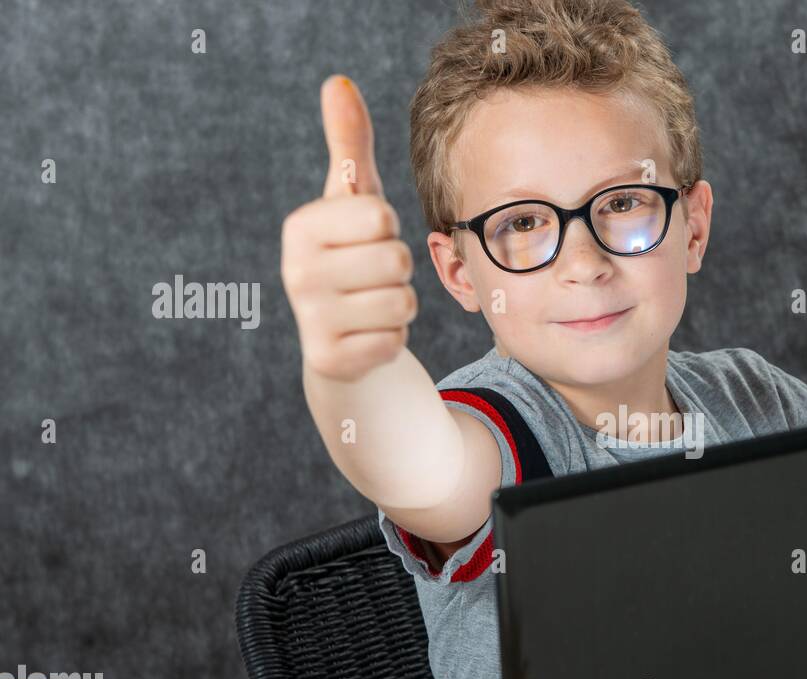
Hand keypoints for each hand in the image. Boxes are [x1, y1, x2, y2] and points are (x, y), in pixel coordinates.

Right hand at [281, 75, 416, 381]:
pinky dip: (391, 338)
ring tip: (371, 303)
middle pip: (396, 261)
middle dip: (398, 270)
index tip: (366, 240)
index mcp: (300, 228)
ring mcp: (311, 320)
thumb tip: (339, 82)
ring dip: (399, 305)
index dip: (387, 229)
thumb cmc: (352, 254)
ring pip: (402, 303)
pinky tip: (367, 335)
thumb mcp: (352, 200)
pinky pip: (396, 340)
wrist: (338, 337)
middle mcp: (296, 273)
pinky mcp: (332, 360)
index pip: (381, 217)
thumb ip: (347, 143)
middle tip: (373, 277)